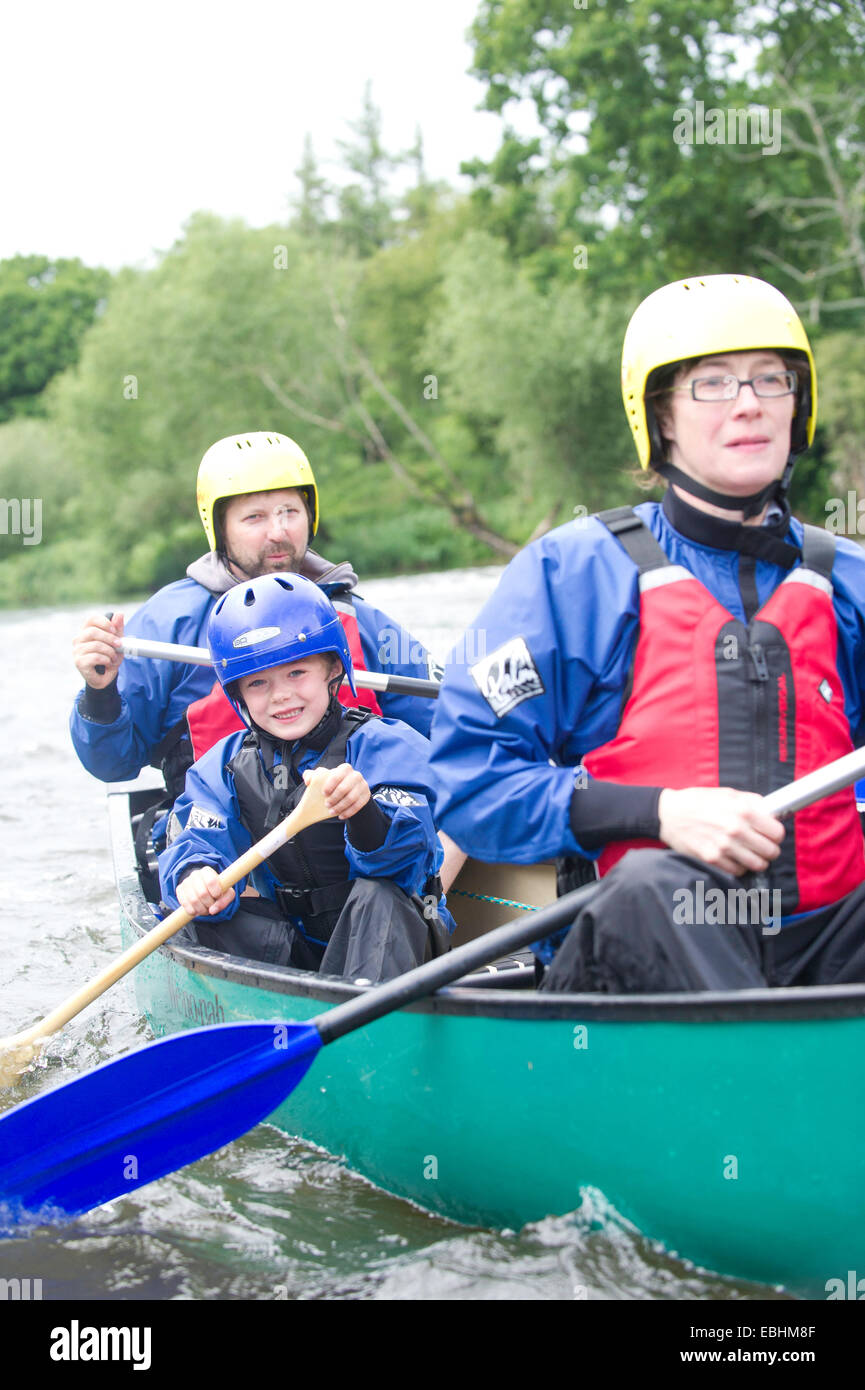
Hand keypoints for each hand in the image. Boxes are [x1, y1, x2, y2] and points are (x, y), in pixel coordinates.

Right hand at [73, 612, 124, 688]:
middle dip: (110, 638)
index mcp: (86, 631)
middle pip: (93, 632)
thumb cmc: (110, 657)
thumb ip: (118, 628)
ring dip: (110, 652)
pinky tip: (108, 663)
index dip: (104, 622)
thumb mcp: (117, 642)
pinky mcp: (79, 662)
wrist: (106, 677)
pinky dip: (106, 660)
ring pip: (96, 645)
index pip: (91, 619)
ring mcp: (77, 651)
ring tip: (113, 657)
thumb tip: (119, 614)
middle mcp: (78, 639)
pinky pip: (95, 657)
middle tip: (119, 645)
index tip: (114, 630)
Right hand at [177, 865, 235, 916]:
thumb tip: (213, 910)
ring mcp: (185, 882)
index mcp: (207, 871)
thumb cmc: (217, 890)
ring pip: (193, 900)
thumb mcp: (226, 892)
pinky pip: (185, 904)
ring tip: (205, 909)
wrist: (203, 887)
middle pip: (202, 893)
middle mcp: (195, 874)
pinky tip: (197, 910)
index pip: (211, 881)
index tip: (218, 896)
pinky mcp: (179, 890)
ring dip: (201, 909)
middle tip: (212, 906)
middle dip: (209, 904)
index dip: (216, 892)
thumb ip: (225, 900)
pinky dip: (193, 911)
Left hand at [306, 763, 369, 819]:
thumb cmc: (332, 783)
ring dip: (340, 807)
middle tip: (327, 805)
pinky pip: (358, 805)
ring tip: (332, 812)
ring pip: (352, 798)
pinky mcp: (366, 796)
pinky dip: (348, 812)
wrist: (348, 790)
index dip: (330, 785)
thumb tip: (308, 781)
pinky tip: (341, 816)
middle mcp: (356, 775)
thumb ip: (311, 776)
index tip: (323, 794)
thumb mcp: (322, 778)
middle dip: (334, 798)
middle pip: (345, 788)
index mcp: (345, 768)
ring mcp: (363, 785)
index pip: (337, 775)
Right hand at [658, 786, 784, 876]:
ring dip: (756, 860)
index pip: (777, 833)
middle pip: (771, 851)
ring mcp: (723, 847)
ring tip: (749, 854)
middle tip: (762, 846)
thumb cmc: (698, 802)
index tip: (771, 835)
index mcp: (743, 811)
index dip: (776, 834)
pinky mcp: (712, 859)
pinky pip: (737, 871)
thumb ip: (752, 802)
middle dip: (769, 849)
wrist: (668, 814)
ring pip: (757, 865)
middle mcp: (735, 830)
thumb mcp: (727, 794)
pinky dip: (739, 867)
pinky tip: (733, 858)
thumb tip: (773, 812)